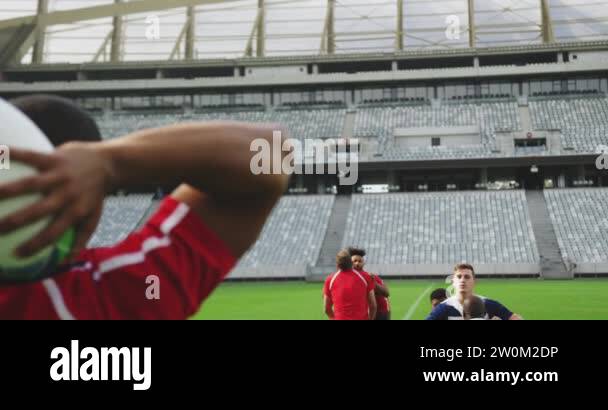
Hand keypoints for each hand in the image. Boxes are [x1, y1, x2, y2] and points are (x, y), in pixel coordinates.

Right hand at [0, 142, 113, 258]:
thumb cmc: (94, 195)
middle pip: (38, 210)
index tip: (15, 255)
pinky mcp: (55, 158)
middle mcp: (67, 195)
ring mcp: (61, 176)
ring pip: (31, 183)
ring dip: (8, 189)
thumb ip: (80, 239)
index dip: (34, 245)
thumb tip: (63, 263)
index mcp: (75, 212)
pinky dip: (13, 154)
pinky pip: (31, 156)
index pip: (52, 233)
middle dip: (14, 221)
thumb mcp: (93, 218)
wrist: (107, 163)